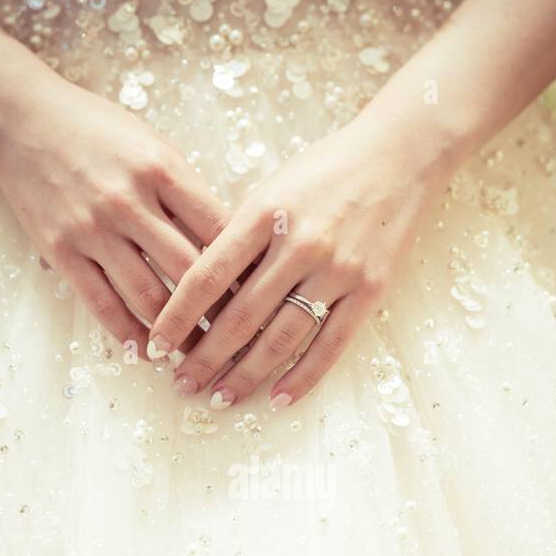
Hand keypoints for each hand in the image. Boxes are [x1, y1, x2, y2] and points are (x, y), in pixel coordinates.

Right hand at [0, 74, 228, 356]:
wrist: (21, 117)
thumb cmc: (97, 129)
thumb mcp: (152, 145)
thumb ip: (186, 192)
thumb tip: (228, 244)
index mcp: (162, 170)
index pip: (218, 230)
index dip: (244, 269)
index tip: (261, 297)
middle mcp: (130, 202)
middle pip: (189, 271)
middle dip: (218, 312)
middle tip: (239, 340)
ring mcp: (93, 229)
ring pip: (148, 296)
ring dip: (177, 334)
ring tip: (197, 356)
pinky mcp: (62, 250)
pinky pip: (101, 303)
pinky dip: (127, 333)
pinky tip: (146, 351)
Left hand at [147, 114, 451, 407]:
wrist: (399, 156)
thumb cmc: (325, 172)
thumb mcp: (271, 189)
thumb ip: (238, 235)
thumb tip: (200, 294)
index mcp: (265, 213)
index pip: (208, 275)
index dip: (177, 316)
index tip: (156, 346)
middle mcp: (300, 244)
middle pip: (241, 316)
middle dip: (205, 357)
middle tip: (181, 384)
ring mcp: (338, 270)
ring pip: (281, 338)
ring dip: (246, 374)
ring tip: (220, 397)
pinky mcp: (369, 290)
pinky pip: (331, 345)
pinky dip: (302, 377)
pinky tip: (277, 400)